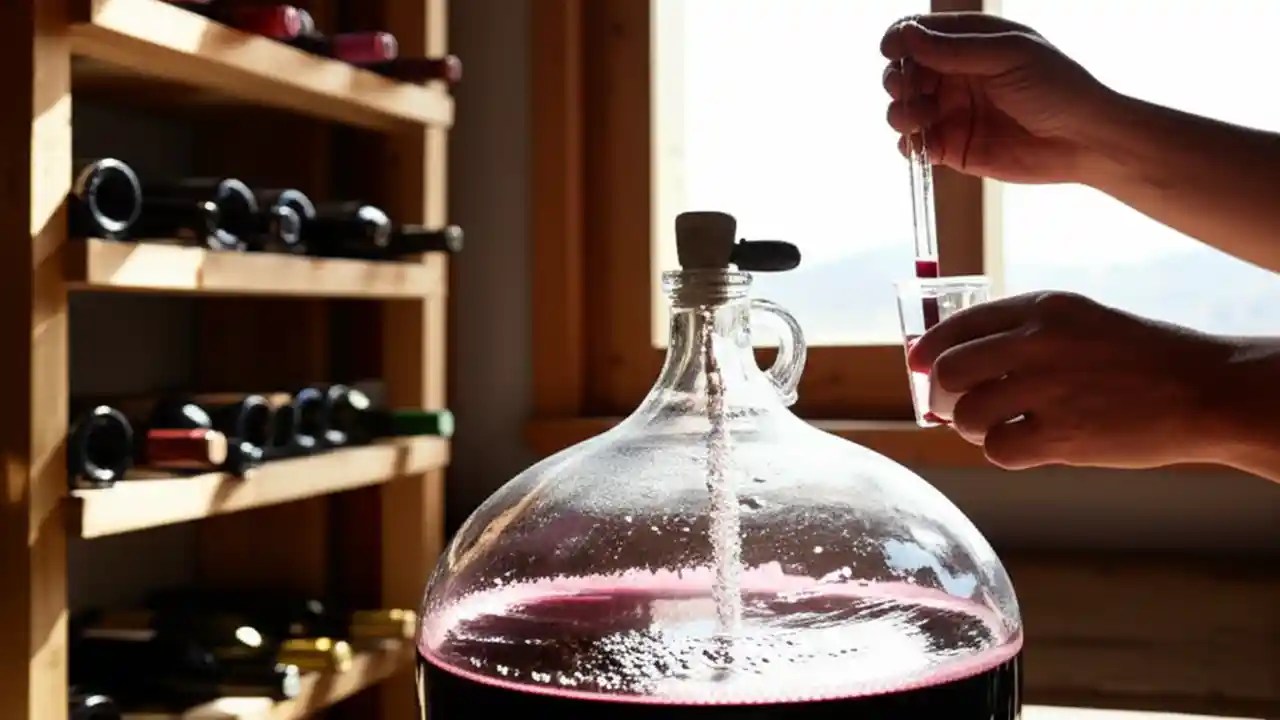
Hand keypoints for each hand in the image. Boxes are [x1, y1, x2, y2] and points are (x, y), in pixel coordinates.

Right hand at [880, 12, 1118, 184]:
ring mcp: (953, 112)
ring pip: (905, 108)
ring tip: (916, 118)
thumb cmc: (1056, 88)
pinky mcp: (953, 147)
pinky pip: (917, 145)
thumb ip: (955, 50)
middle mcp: (956, 75)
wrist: (1084, 141)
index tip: (891, 51)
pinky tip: (919, 144)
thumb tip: (906, 36)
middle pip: (905, 71)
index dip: (900, 39)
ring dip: (900, 112)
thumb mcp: (1008, 56)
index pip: (920, 32)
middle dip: (896, 79)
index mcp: (971, 42)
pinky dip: (909, 144)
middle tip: (903, 89)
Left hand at [906, 291, 1253, 470]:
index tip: (915, 364)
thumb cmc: (1140, 359)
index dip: (929, 348)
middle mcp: (1038, 343)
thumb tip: (951, 363)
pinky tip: (1026, 445)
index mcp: (1043, 308)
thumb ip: (1021, 335)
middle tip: (950, 407)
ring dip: (972, 427)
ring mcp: (1047, 390)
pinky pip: (997, 450)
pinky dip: (1003, 452)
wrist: (1205, 391)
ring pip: (966, 415)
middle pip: (949, 371)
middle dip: (940, 394)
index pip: (960, 325)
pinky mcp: (1060, 436)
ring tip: (1000, 426)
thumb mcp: (1081, 323)